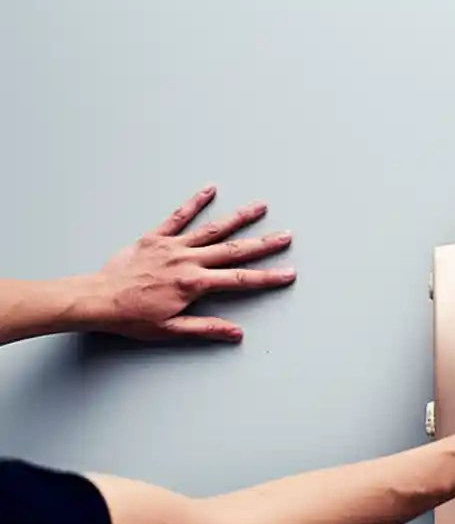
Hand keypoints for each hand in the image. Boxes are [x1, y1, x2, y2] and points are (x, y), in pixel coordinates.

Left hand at [88, 185, 295, 341]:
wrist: (97, 299)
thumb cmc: (131, 317)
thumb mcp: (171, 329)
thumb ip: (206, 328)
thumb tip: (236, 333)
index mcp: (195, 284)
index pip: (240, 279)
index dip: (268, 277)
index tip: (288, 273)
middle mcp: (188, 261)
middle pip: (234, 250)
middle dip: (264, 244)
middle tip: (286, 236)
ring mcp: (173, 246)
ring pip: (213, 229)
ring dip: (239, 217)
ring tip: (260, 206)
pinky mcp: (156, 237)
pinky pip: (178, 216)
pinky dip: (194, 202)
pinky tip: (210, 190)